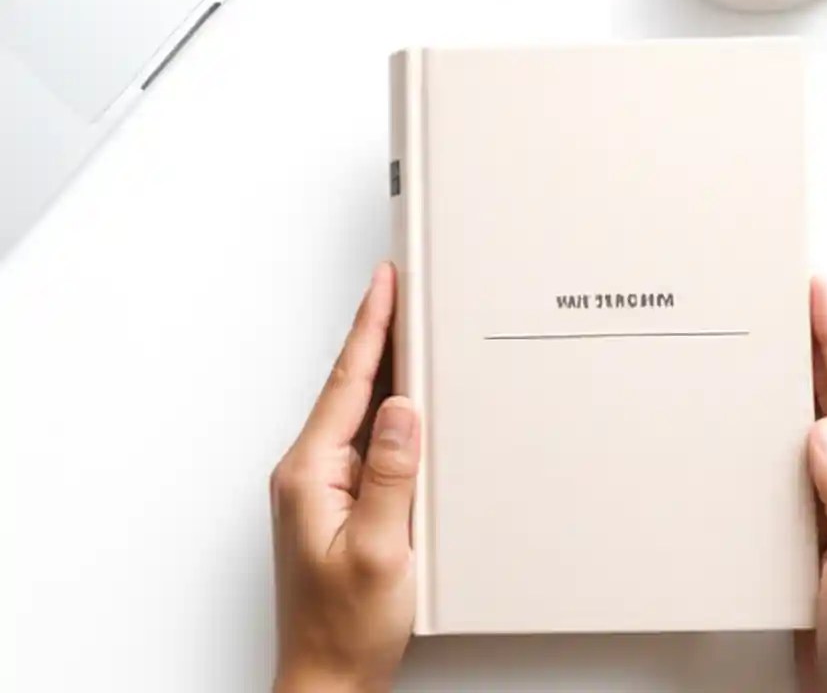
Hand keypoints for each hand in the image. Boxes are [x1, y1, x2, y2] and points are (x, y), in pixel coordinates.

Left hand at [270, 262, 418, 692]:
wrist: (328, 678)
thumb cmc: (346, 628)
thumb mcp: (381, 551)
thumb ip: (389, 476)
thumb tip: (400, 410)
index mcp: (310, 474)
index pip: (347, 385)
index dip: (370, 329)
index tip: (385, 285)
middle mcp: (308, 474)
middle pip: (348, 388)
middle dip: (376, 335)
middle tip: (399, 289)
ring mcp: (319, 490)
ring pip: (355, 413)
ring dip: (382, 371)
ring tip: (407, 330)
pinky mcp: (337, 506)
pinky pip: (363, 442)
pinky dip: (385, 412)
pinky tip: (404, 405)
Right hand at [796, 279, 826, 692]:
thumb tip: (822, 431)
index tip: (818, 294)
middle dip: (819, 345)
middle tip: (793, 298)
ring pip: (820, 427)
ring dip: (799, 384)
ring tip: (777, 340)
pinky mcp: (824, 528)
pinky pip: (800, 466)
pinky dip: (780, 433)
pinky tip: (764, 420)